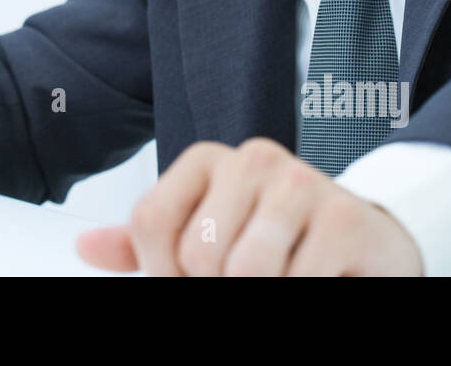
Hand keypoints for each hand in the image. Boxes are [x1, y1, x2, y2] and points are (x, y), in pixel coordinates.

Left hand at [75, 137, 422, 275]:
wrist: (365, 244)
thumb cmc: (280, 241)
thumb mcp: (205, 238)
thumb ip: (147, 244)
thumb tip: (85, 247)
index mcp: (209, 160)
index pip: (150, 220)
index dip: (162, 271)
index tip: (186, 278)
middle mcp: (252, 159)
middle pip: (196, 253)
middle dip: (215, 287)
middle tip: (246, 279)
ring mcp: (299, 183)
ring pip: (243, 270)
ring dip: (261, 291)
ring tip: (279, 276)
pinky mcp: (342, 218)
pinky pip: (293, 282)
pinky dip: (296, 291)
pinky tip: (311, 275)